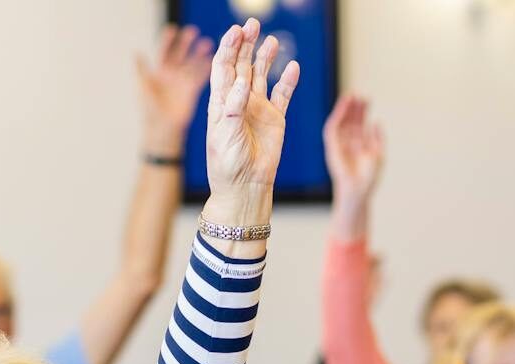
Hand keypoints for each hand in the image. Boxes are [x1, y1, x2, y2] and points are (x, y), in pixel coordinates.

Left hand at [140, 25, 212, 154]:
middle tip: (193, 31)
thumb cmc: (150, 110)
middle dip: (186, 43)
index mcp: (159, 73)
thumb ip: (141, 70)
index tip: (173, 29)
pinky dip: (206, 69)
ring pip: (192, 64)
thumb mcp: (143, 88)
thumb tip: (135, 53)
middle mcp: (172, 76)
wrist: (162, 130)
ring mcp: (183, 83)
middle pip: (180, 55)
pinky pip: (200, 77)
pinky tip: (213, 61)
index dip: (168, 41)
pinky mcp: (192, 92)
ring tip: (208, 44)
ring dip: (199, 54)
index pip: (164, 52)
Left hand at [202, 19, 298, 219]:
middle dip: (246, 44)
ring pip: (262, 75)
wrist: (245, 188)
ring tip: (271, 39)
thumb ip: (233, 107)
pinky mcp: (276, 119)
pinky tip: (293, 67)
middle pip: (242, 65)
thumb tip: (243, 80)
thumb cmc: (226, 165)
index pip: (223, 68)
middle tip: (253, 25)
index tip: (235, 32)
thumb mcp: (223, 135)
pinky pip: (284, 95)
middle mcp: (239, 101)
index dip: (228, 48)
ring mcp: (258, 109)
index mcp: (221, 103)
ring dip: (266, 56)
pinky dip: (289, 81)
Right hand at [323, 93, 383, 206]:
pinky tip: (343, 107)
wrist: (358, 190)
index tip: (367, 99)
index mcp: (359, 145)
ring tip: (351, 96)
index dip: (362, 111)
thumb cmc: (369, 177)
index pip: (359, 124)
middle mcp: (348, 143)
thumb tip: (377, 121)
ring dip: (345, 109)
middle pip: (350, 120)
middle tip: (360, 95)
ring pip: (341, 122)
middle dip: (354, 107)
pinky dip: (336, 116)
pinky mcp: (331, 147)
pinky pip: (332, 128)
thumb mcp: (379, 154)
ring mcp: (339, 144)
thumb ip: (378, 138)